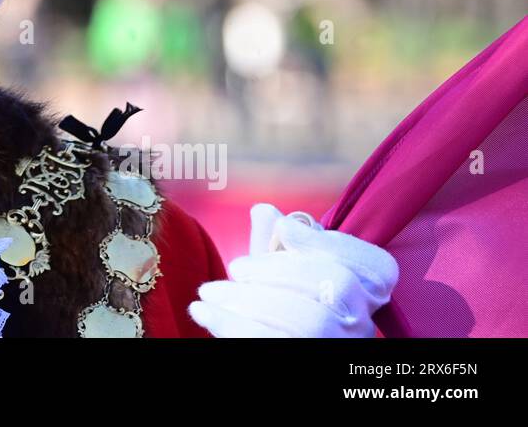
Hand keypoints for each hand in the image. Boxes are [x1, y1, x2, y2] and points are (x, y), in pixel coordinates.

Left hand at [187, 203, 398, 336]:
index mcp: (369, 296)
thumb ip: (275, 246)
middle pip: (337, 287)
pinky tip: (202, 312)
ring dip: (248, 299)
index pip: (372, 267)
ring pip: (310, 321)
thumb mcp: (278, 274)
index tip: (284, 231)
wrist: (273, 336)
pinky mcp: (306, 363)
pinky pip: (270, 342)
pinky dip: (231, 324)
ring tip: (209, 292)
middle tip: (234, 268)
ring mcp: (340, 347)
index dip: (328, 243)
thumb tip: (264, 212)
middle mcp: (363, 325)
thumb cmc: (279, 304)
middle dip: (278, 270)